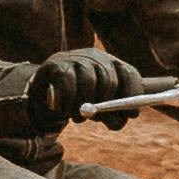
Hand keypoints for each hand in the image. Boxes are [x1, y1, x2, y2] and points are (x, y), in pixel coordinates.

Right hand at [32, 46, 147, 119]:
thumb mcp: (101, 107)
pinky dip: (68, 101)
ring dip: (84, 107)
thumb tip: (122, 120)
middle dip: (107, 106)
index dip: (133, 94)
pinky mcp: (56, 63)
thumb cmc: (79, 100)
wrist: (45, 92)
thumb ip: (114, 115)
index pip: (129, 74)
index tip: (133, 114)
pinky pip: (67, 84)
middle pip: (109, 80)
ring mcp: (75, 57)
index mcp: (112, 64)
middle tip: (99, 122)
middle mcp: (96, 56)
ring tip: (78, 119)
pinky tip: (62, 109)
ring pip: (88, 82)